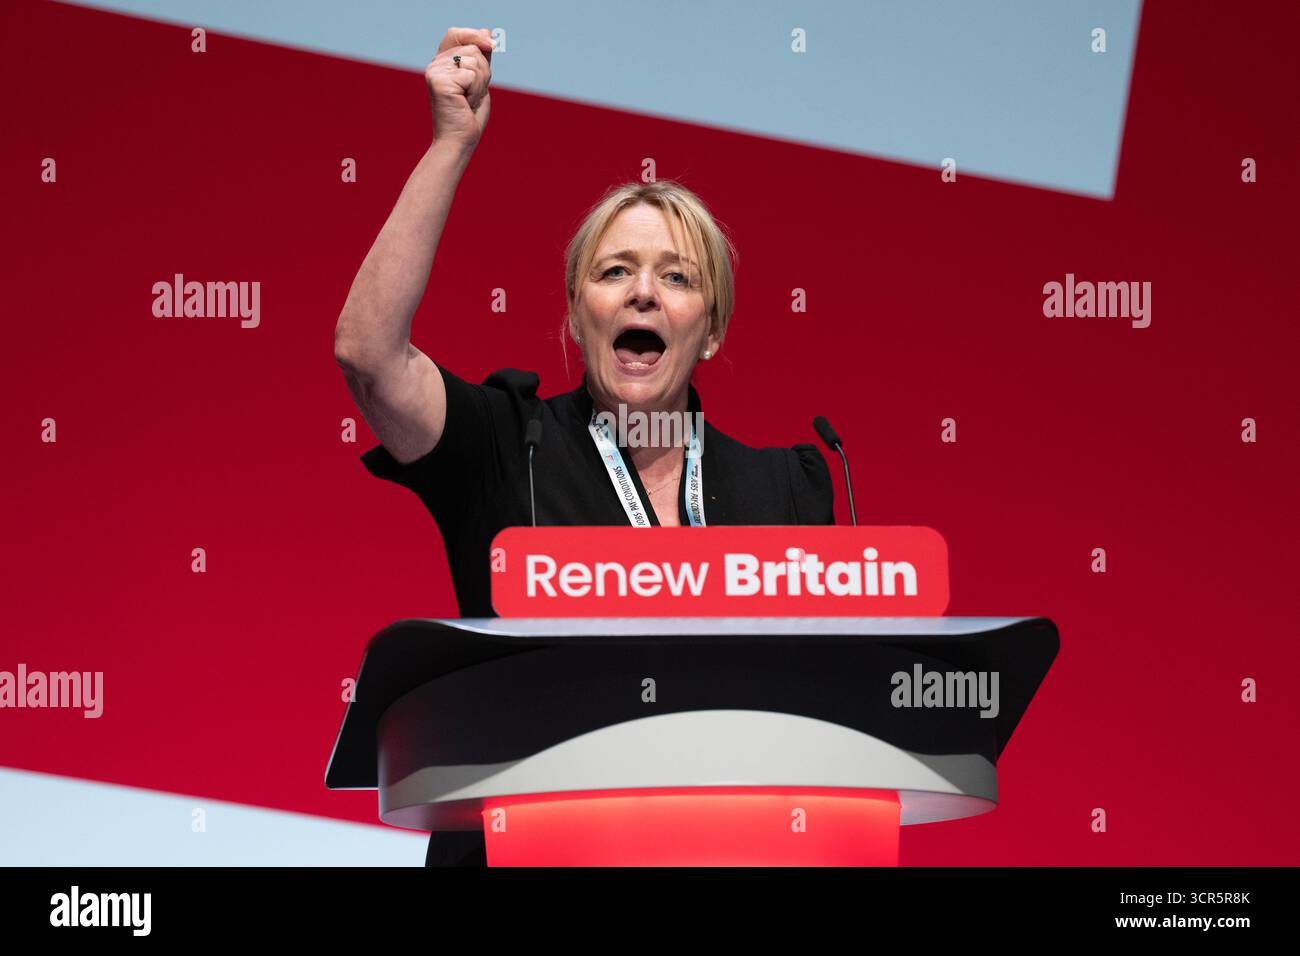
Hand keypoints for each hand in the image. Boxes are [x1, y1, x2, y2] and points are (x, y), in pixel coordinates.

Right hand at [425, 26, 494, 150]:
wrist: (460, 140)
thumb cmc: (469, 115)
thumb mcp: (479, 81)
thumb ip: (481, 58)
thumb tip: (487, 32)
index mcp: (442, 62)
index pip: (456, 34)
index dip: (474, 36)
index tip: (491, 45)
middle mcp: (435, 64)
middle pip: (472, 49)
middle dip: (483, 73)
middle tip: (472, 94)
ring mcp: (435, 71)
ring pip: (474, 61)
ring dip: (480, 84)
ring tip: (468, 100)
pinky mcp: (439, 81)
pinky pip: (471, 75)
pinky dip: (476, 91)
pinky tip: (465, 103)